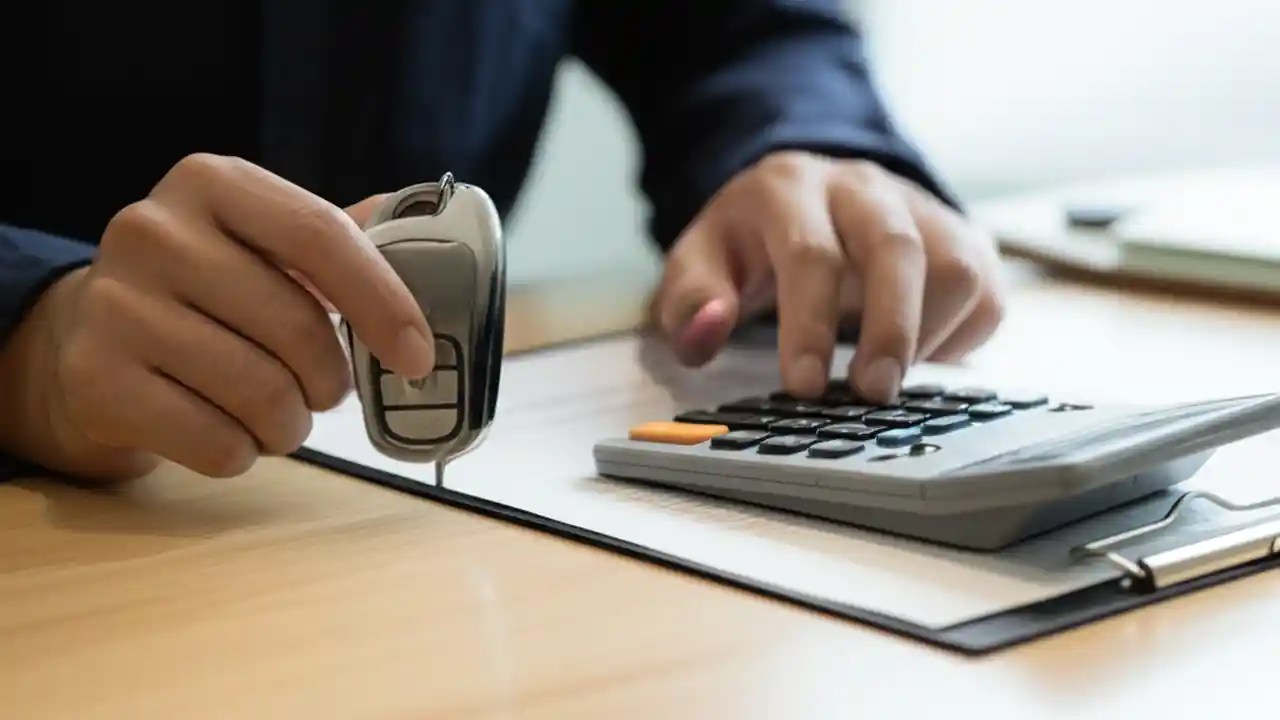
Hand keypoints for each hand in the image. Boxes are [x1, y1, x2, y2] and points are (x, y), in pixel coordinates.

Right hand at [0, 154, 433, 479]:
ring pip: (261, 393)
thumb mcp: (264, 243)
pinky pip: (217, 442)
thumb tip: (432, 235)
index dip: (384, 302)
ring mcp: (115, 303)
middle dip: (331, 378)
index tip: (416, 356)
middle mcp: (153, 230)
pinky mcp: (95, 377)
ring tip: (277, 413)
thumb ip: (341, 241)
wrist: (87, 335)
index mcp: (213, 183)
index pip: (321, 235)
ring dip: (290, 423)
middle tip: (323, 389)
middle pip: (297, 327)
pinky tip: (226, 429)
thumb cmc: (207, 291)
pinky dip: (243, 451)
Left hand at [651, 151, 1006, 401]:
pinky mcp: (960, 234)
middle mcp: (861, 187)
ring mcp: (918, 207)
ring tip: (889, 376)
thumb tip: (706, 332)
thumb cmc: (747, 245)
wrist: (800, 197)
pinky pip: (986, 287)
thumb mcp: (698, 265)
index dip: (809, 326)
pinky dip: (961, 334)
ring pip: (955, 264)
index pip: (810, 254)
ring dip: (928, 333)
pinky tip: (918, 355)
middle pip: (895, 248)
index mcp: (788, 189)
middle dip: (889, 329)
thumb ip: (691, 302)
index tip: (804, 387)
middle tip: (873, 393)